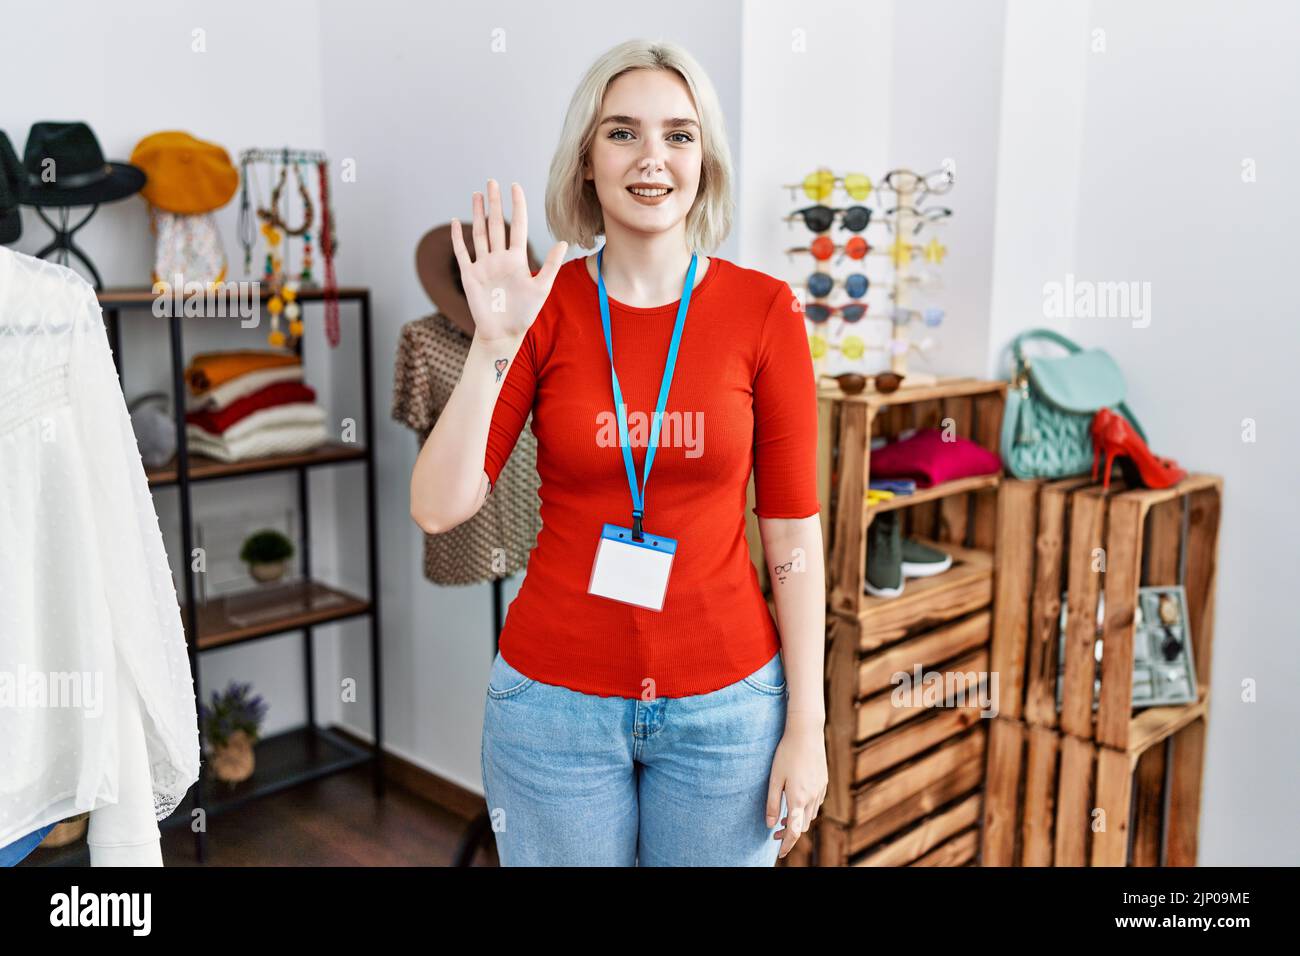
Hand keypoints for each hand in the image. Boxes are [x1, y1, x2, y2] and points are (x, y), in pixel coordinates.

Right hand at [450, 179, 566, 343]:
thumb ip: (550, 266)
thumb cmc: (524, 313)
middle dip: (494, 203)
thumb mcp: (541, 289)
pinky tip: (455, 222)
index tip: (515, 187)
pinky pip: (462, 253)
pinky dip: (458, 238)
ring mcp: (483, 265)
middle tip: (492, 181)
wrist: (504, 333)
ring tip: (477, 194)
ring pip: (479, 233)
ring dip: (477, 214)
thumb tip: (563, 243)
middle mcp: (499, 258)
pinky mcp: (469, 276)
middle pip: (496, 224)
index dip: (516, 206)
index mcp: (516, 258)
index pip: (517, 226)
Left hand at [766, 717, 827, 859]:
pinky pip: (816, 804)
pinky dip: (806, 810)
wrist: (806, 733)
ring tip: (783, 817)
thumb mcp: (774, 778)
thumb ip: (771, 803)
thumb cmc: (786, 754)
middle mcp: (812, 798)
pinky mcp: (823, 783)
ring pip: (810, 816)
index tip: (779, 853)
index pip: (792, 831)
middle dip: (789, 833)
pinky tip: (797, 802)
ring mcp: (820, 790)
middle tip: (774, 833)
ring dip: (798, 821)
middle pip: (802, 826)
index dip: (786, 845)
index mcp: (797, 799)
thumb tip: (769, 824)